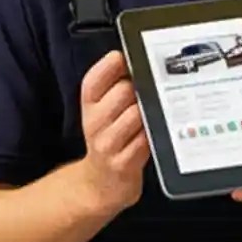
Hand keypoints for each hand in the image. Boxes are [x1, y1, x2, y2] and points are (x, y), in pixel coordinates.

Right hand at [77, 51, 149, 213]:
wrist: (100, 183)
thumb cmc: (110, 136)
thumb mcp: (103, 109)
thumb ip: (115, 84)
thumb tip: (138, 57)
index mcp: (89, 104)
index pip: (94, 78)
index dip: (111, 65)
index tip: (124, 60)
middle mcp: (94, 123)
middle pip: (124, 91)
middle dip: (140, 89)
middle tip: (145, 95)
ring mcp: (108, 145)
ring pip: (137, 114)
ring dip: (149, 113)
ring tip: (150, 116)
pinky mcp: (123, 164)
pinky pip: (145, 139)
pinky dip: (153, 134)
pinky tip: (152, 135)